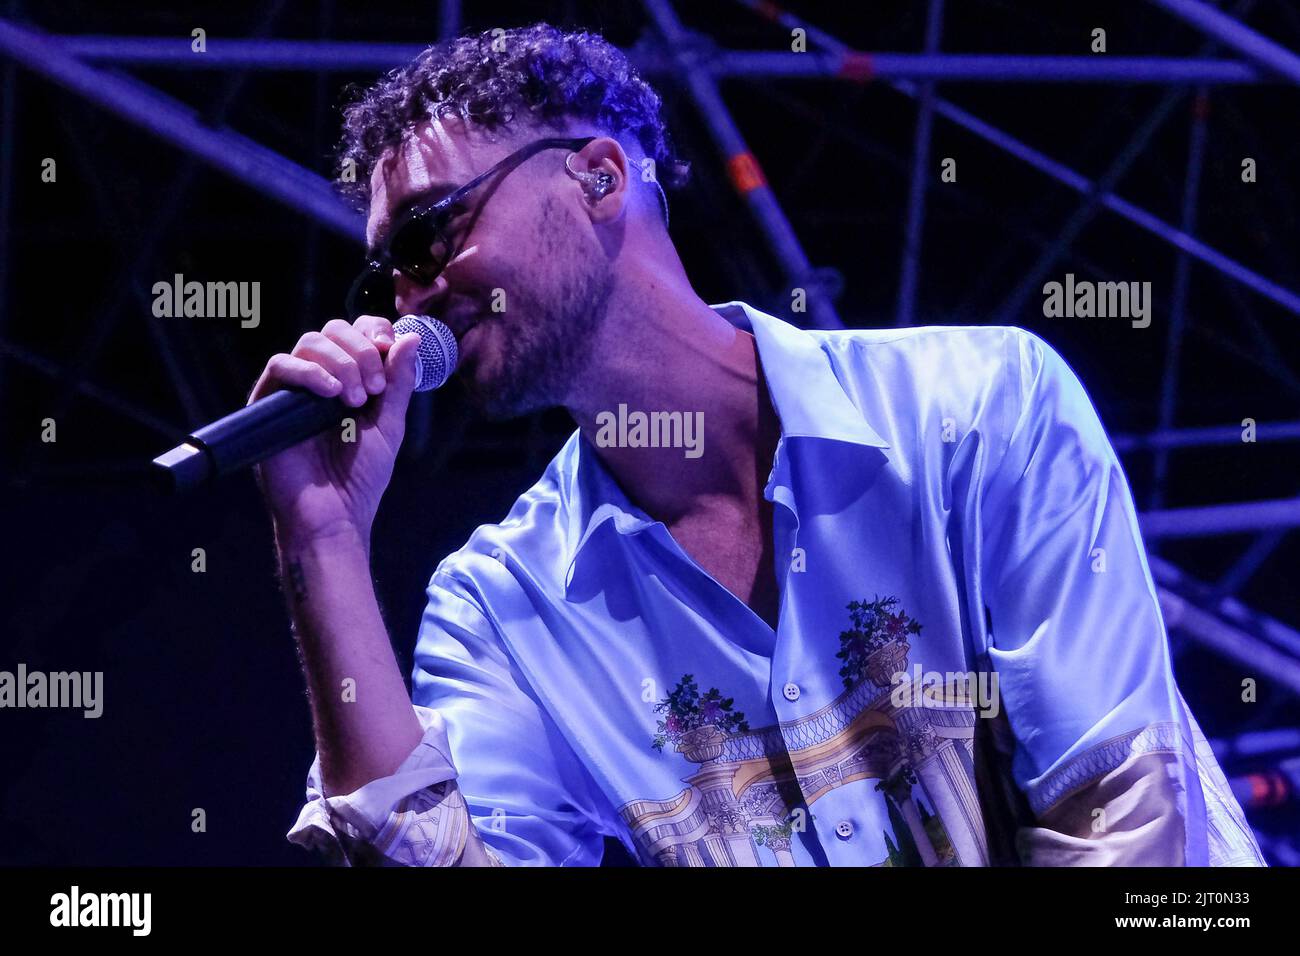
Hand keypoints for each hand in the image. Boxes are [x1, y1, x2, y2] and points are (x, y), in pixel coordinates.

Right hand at [247, 315, 421, 545]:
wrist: (334, 515)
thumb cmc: (360, 477)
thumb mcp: (389, 424)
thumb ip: (399, 383)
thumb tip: (410, 338)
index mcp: (349, 380)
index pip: (356, 331)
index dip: (373, 331)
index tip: (389, 350)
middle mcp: (319, 379)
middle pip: (333, 330)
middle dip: (361, 350)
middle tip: (374, 388)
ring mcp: (293, 390)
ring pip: (309, 342)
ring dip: (341, 363)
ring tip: (354, 400)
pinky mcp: (267, 404)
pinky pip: (280, 366)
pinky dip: (310, 373)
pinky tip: (331, 395)